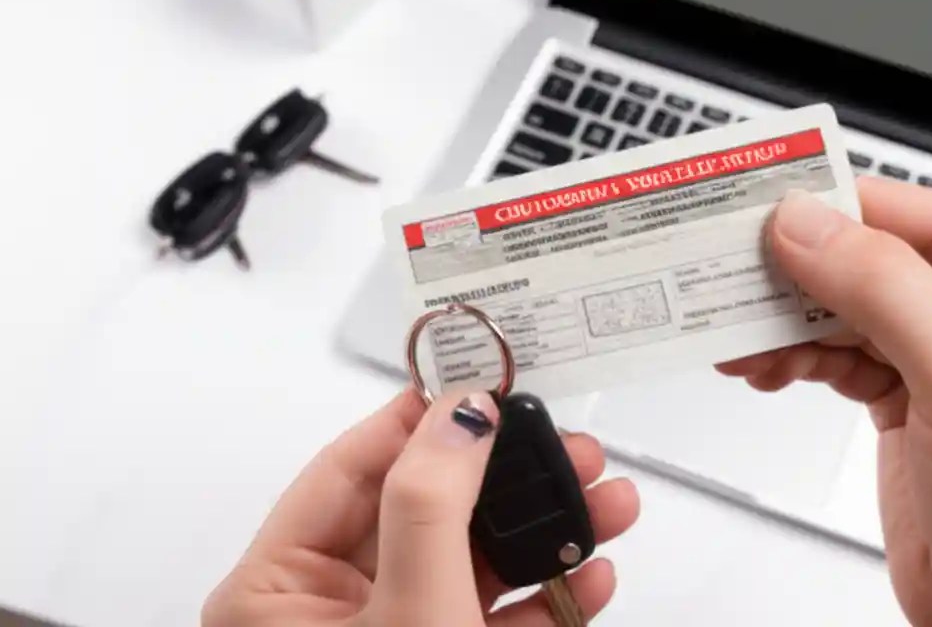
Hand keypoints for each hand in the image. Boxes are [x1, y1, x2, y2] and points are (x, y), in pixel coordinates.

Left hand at [203, 389, 639, 625]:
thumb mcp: (409, 617)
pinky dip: (549, 597)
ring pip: (474, 560)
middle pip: (427, 508)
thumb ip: (431, 505)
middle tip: (567, 445)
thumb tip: (458, 413)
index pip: (349, 468)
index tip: (479, 378)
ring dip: (546, 531)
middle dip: (510, 476)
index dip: (419, 417)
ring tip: (605, 502)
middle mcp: (330, 612)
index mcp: (276, 591)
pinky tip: (592, 575)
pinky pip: (499, 617)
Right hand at [719, 179, 931, 626]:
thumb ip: (888, 292)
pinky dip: (797, 355)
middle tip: (742, 258)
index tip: (784, 197)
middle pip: (890, 262)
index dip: (860, 207)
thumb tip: (811, 224)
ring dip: (794, 316)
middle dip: (814, 268)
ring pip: (856, 308)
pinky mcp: (910, 400)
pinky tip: (763, 362)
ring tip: (739, 324)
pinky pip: (842, 354)